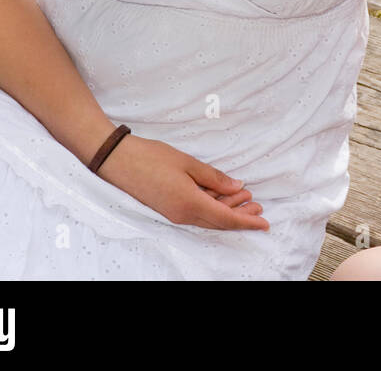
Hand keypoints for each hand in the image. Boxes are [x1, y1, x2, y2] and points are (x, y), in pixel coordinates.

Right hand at [95, 133, 269, 230]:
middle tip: (258, 205)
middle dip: (240, 215)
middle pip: (218, 221)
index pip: (225, 218)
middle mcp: (182, 214)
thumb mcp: (188, 164)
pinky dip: (212, 205)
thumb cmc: (151, 157)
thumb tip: (237, 188)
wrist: (116, 160)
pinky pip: (195, 212)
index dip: (247, 221)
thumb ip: (214, 178)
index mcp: (189, 204)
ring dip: (227, 209)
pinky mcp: (167, 207)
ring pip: (207, 216)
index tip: (265, 223)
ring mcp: (173, 213)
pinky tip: (221, 195)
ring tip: (245, 197)